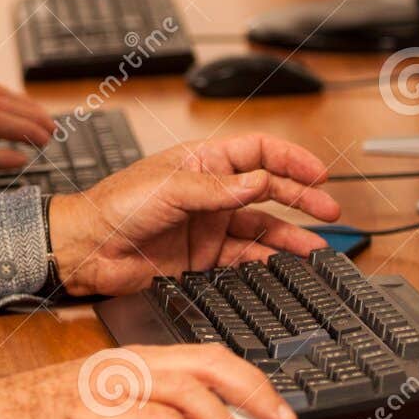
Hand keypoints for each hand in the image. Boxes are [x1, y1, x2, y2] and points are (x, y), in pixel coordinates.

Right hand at [0, 345, 301, 418]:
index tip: (279, 410)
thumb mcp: (104, 415)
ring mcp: (113, 386)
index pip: (205, 358)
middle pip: (208, 363)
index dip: (249, 380)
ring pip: (190, 391)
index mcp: (134, 361)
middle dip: (255, 391)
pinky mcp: (97, 415)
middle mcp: (129, 366)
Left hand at [48, 135, 340, 298]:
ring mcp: (209, 225)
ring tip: (316, 247)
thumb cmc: (115, 205)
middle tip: (330, 209)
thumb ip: (217, 189)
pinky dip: (266, 261)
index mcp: (203, 162)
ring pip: (261, 227)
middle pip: (268, 189)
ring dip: (289, 235)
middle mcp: (211, 192)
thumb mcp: (170, 188)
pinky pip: (244, 257)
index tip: (317, 174)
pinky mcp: (203, 257)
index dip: (290, 159)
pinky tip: (284, 266)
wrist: (88, 248)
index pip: (258, 152)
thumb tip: (259, 182)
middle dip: (301, 197)